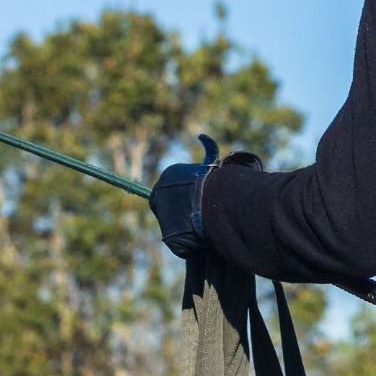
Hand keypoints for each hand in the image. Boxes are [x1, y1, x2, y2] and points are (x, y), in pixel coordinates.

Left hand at [148, 135, 260, 259]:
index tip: (193, 200)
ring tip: (204, 223)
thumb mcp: (209, 164)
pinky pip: (178, 241)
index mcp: (167, 177)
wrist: (216, 200)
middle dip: (178, 212)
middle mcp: (160, 195)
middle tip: (196, 215)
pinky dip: (189, 241)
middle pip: (165, 206)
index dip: (181, 196)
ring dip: (184, 226)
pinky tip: (202, 234)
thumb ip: (205, 154)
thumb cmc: (216, 182)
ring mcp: (163, 216)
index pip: (168, 189)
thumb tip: (201, 135)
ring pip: (172, 224)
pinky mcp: (169, 236)